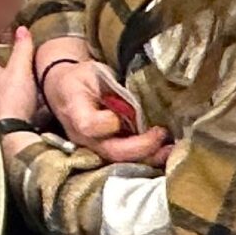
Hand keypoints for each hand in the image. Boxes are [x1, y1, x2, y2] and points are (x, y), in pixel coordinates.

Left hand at [0, 25, 39, 122]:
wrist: (12, 131)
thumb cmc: (11, 101)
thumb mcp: (20, 69)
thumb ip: (22, 49)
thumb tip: (21, 30)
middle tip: (5, 66)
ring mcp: (0, 108)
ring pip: (3, 94)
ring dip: (10, 90)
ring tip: (20, 87)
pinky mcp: (9, 121)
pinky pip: (15, 110)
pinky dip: (21, 107)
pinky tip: (30, 109)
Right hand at [38, 47, 170, 165]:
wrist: (64, 91)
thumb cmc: (81, 79)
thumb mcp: (93, 73)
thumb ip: (113, 87)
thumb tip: (138, 102)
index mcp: (75, 111)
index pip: (89, 126)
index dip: (108, 123)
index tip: (125, 109)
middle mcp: (83, 137)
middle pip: (112, 151)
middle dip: (141, 147)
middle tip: (161, 133)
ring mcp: (94, 148)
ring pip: (122, 161)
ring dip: (149, 156)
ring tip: (170, 147)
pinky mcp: (106, 151)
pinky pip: (127, 160)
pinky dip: (148, 156)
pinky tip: (165, 150)